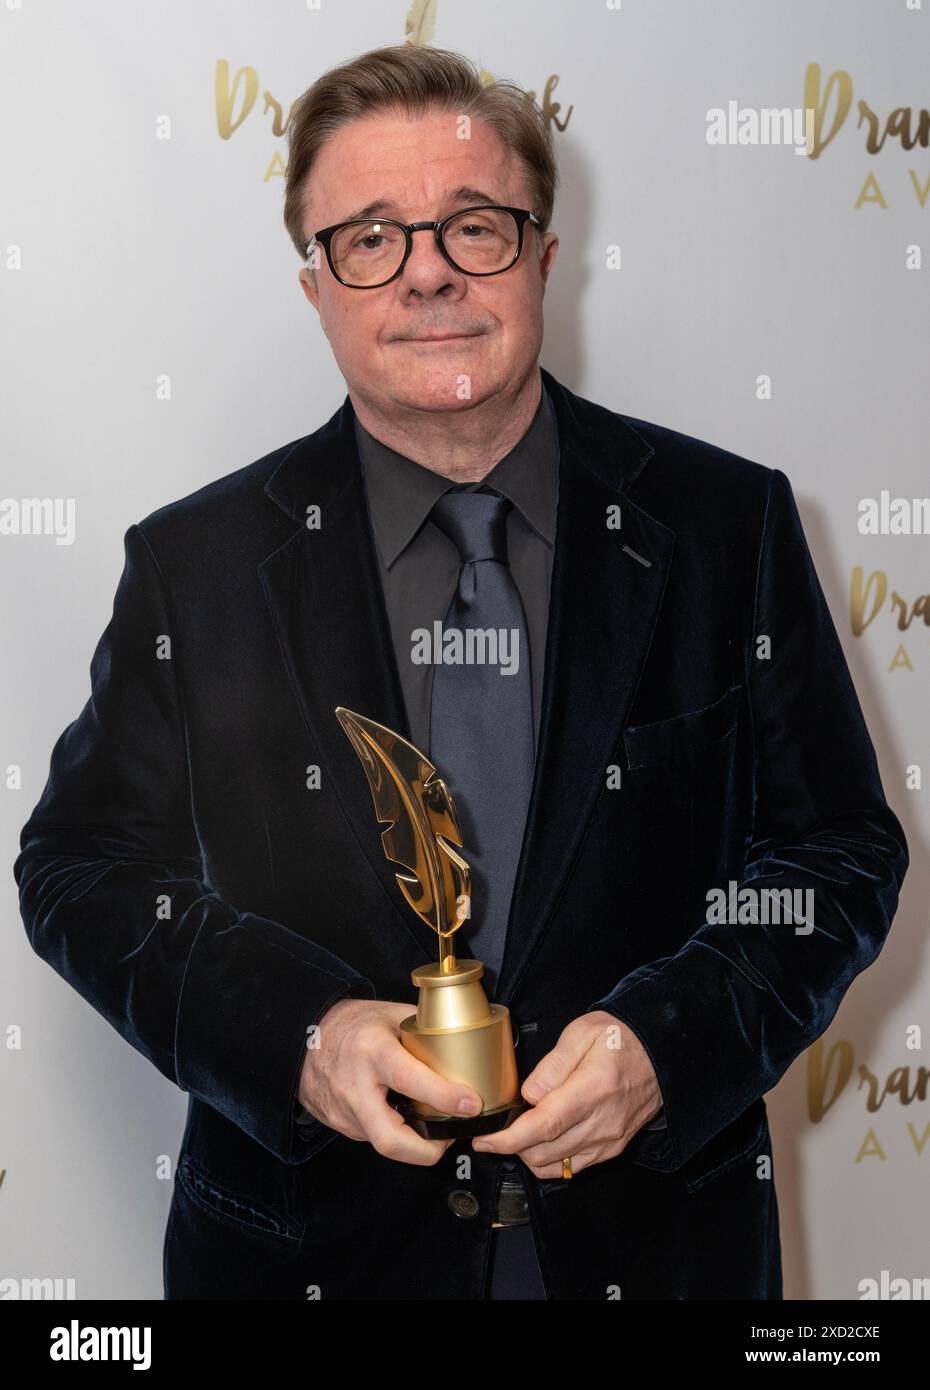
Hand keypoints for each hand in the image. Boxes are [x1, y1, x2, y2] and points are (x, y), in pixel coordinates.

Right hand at [299, 997, 483, 1165]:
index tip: (471, 1103)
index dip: (444, 1097)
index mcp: (373, 1051)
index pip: (410, 1080)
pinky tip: (405, 1119)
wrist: (305, 1035)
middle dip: (428, 1151)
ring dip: (414, 1143)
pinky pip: (373, 1136)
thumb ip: (424, 1033)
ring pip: (383, 1144)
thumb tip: (461, 1051)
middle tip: (450, 1139)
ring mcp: (343, 1111)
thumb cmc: (352, 1023)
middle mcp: (355, 1086)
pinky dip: (395, 1133)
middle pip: (390, 1139)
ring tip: (433, 1127)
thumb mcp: (391, 1015)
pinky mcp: (340, 1124)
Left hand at [470, 1011, 662, 1178]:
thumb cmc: (620, 1038)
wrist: (660, 1054)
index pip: (543, 1126)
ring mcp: (609, 1141)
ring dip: (528, 1155)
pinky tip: (541, 1141)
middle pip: (544, 1152)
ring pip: (555, 1166)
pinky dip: (549, 1160)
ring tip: (518, 1132)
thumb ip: (553, 1064)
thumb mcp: (583, 1032)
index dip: (508, 1139)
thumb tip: (529, 1095)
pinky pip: (572, 1168)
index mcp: (592, 1090)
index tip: (484, 1139)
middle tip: (498, 1128)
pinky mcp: (612, 1149)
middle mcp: (602, 1123)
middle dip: (512, 1146)